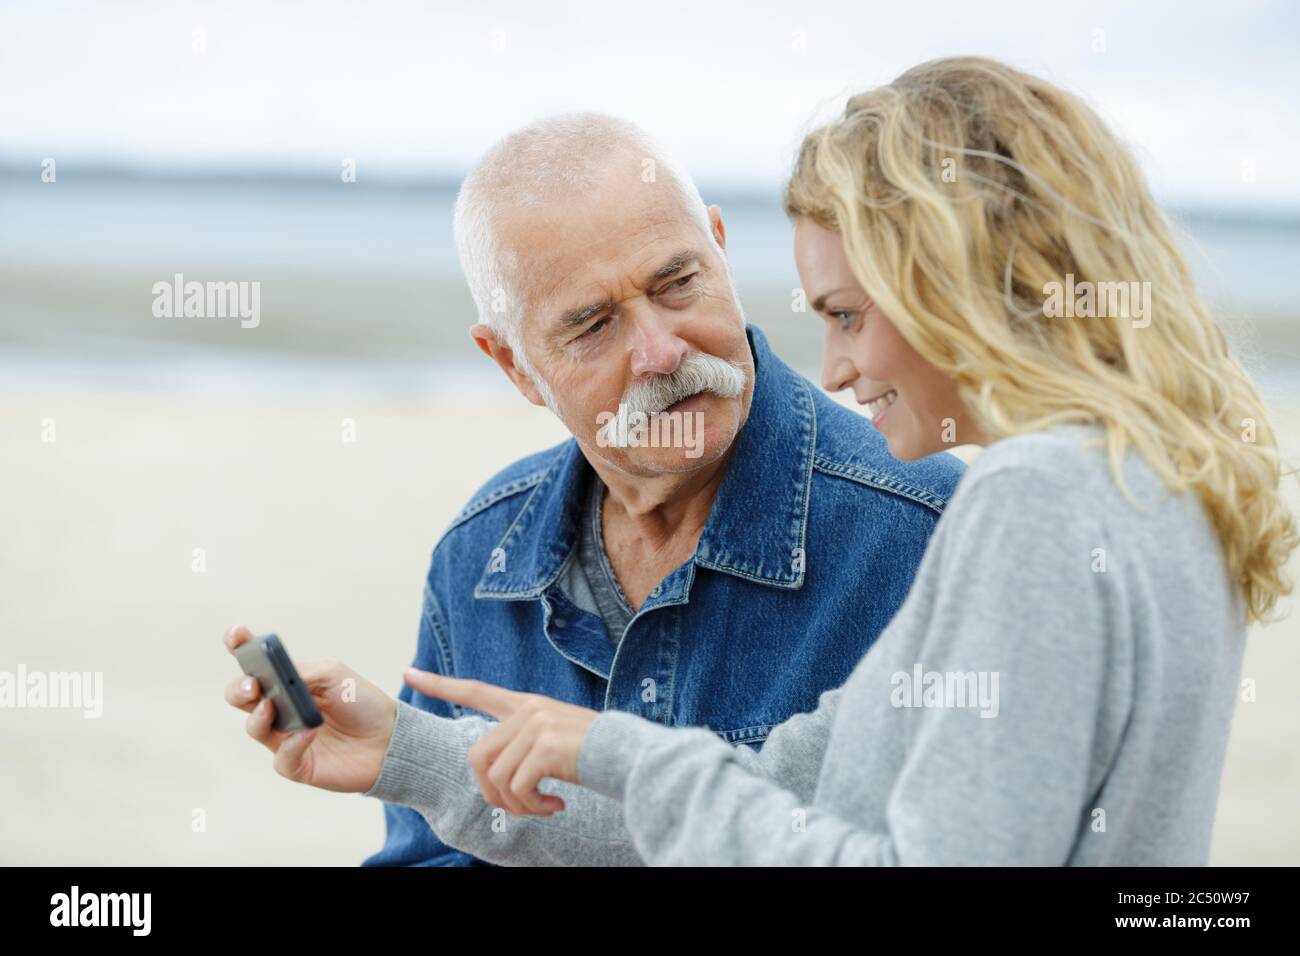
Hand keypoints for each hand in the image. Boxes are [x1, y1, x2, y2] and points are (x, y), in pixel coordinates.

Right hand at [223, 625, 396, 792]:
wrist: (389, 738)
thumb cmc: (361, 701)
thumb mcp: (334, 674)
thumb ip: (301, 672)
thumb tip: (273, 678)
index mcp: (288, 680)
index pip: (255, 662)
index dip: (239, 646)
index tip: (235, 634)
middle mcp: (280, 707)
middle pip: (241, 696)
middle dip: (239, 688)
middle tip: (252, 685)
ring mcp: (284, 737)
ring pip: (253, 727)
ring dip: (259, 717)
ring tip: (272, 706)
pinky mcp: (296, 765)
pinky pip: (281, 758)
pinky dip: (292, 745)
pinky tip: (309, 733)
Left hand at [404, 668, 597, 817]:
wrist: (629, 756)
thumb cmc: (595, 753)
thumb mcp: (554, 738)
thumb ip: (524, 743)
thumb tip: (497, 778)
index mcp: (527, 705)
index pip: (476, 690)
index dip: (440, 684)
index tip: (409, 673)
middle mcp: (528, 710)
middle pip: (478, 756)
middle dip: (491, 791)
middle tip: (519, 807)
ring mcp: (536, 726)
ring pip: (495, 777)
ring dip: (515, 804)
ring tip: (542, 807)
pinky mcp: (545, 748)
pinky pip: (517, 788)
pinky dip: (532, 806)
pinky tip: (556, 805)